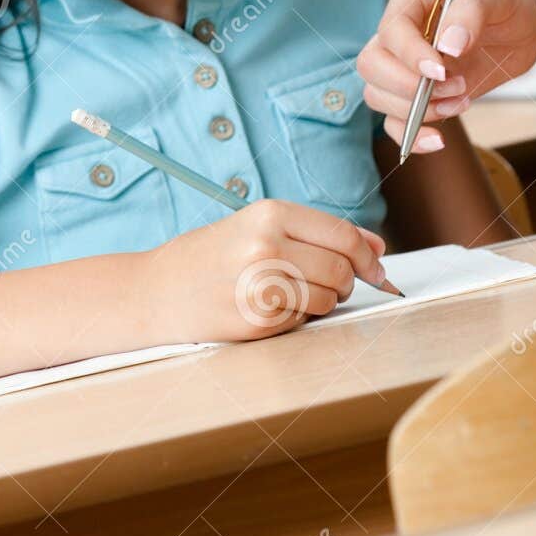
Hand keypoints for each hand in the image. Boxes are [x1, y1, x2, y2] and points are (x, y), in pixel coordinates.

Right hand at [141, 199, 391, 343]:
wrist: (157, 291)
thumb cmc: (209, 256)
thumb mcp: (257, 226)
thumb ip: (317, 233)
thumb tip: (377, 247)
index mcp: (269, 213)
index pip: (343, 235)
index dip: (367, 255)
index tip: (376, 269)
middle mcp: (268, 245)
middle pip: (341, 269)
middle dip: (346, 281)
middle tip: (330, 283)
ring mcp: (263, 285)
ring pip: (327, 298)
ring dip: (322, 301)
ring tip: (290, 292)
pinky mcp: (259, 320)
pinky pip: (303, 321)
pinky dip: (297, 318)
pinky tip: (268, 307)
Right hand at [358, 0, 535, 146]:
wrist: (526, 17)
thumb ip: (470, 11)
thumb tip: (448, 46)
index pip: (391, 30)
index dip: (409, 55)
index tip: (441, 72)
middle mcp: (400, 31)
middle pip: (372, 65)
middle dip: (407, 87)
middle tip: (454, 87)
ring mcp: (406, 63)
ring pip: (378, 94)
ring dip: (416, 109)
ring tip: (462, 101)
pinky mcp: (420, 91)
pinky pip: (396, 119)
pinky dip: (411, 135)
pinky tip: (438, 140)